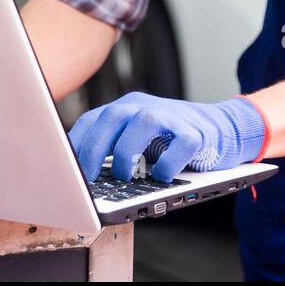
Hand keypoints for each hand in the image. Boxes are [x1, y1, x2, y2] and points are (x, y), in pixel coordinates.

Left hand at [68, 92, 266, 182]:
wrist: (223, 129)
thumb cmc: (172, 140)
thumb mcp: (138, 138)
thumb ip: (114, 146)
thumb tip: (80, 176)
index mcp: (127, 108)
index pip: (93, 119)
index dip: (75, 143)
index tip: (61, 168)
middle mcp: (146, 107)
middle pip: (113, 117)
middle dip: (93, 148)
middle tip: (86, 178)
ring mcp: (173, 117)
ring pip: (144, 122)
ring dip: (127, 152)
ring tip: (124, 176)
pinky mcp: (197, 133)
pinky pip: (181, 144)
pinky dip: (168, 163)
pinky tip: (162, 176)